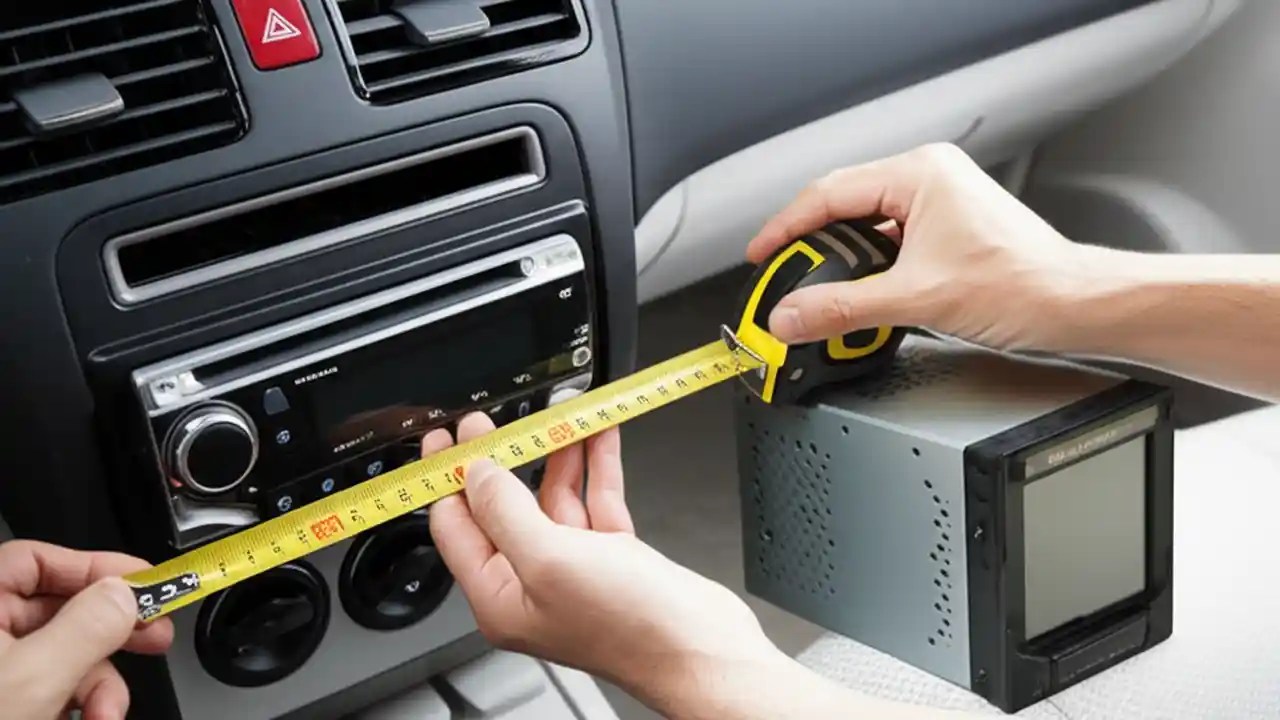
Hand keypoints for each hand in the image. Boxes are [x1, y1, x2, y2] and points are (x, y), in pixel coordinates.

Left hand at [0, 541, 174, 719]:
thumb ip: (86, 628)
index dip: (96, 568)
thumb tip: (123, 593)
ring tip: (107, 714)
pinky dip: (75, 706)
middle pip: (57, 610)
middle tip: (154, 637)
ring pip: (61, 657)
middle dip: (108, 633)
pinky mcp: (3, 704)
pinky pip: (48, 689)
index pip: (37, 561)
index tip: (145, 584)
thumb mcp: (34, 680)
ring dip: (96, 687)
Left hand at [423, 413, 787, 717]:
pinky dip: (596, 467)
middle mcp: (531, 583)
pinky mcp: (612, 556)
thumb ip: (505, 511)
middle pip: (503, 507)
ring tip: (555, 416)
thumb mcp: (549, 559)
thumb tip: (476, 473)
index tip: (448, 437)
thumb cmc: (629, 627)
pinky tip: (599, 436)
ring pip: (553, 498)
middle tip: (493, 421)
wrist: (699, 646)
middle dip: (503, 459)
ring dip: (556, 455)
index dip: (449, 478)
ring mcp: (573, 568)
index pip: (456, 526)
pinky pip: (594, 501)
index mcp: (500, 596)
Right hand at [746, 143, 1094, 353]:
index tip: (761, 254)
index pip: (829, 193)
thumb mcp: (916, 300)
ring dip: (840, 262)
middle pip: (843, 207)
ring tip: (816, 293)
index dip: (785, 227)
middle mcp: (929, 178)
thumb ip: (842, 309)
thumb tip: (791, 315)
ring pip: (865, 228)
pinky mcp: (946, 230)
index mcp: (920, 173)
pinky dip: (866, 270)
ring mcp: (939, 203)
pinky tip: (857, 297)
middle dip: (809, 247)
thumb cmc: (1023, 285)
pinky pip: (888, 242)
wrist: (1074, 306)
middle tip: (783, 281)